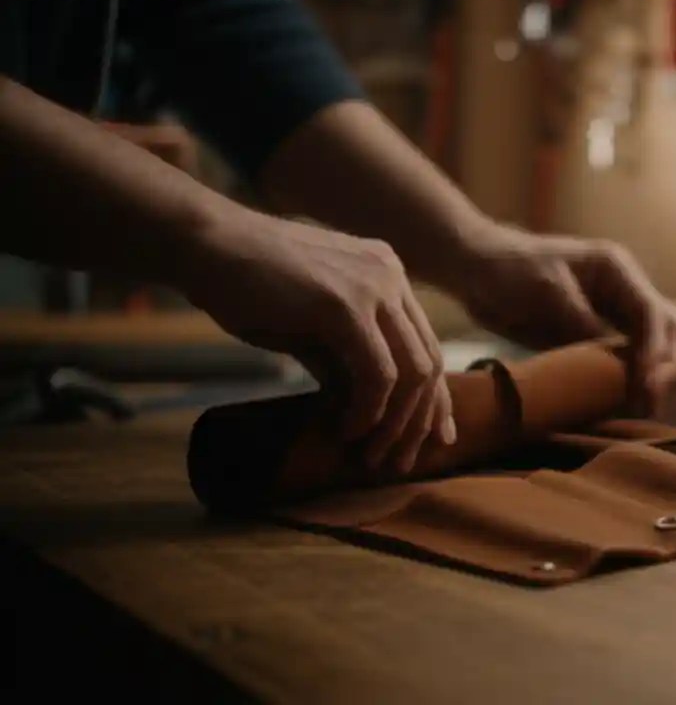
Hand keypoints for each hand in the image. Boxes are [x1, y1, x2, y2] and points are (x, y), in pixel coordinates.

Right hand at [181, 210, 454, 473]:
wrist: (204, 247)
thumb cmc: (247, 286)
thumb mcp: (310, 326)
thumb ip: (342, 359)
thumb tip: (362, 408)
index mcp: (386, 274)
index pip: (427, 346)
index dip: (434, 401)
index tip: (433, 441)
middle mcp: (390, 275)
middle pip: (430, 363)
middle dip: (418, 423)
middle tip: (398, 465)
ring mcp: (373, 286)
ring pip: (413, 374)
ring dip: (395, 425)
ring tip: (370, 457)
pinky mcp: (346, 306)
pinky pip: (379, 375)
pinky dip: (369, 411)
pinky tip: (348, 430)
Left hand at [444, 223, 675, 411]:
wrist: (474, 268)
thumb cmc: (508, 267)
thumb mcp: (546, 292)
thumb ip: (581, 323)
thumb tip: (615, 360)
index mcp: (617, 271)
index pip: (654, 314)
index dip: (657, 350)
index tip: (646, 383)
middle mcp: (622, 293)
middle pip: (668, 331)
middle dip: (667, 366)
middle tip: (650, 401)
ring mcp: (609, 317)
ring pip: (650, 350)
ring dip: (652, 379)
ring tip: (640, 409)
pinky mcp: (591, 338)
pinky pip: (619, 364)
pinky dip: (625, 385)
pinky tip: (618, 406)